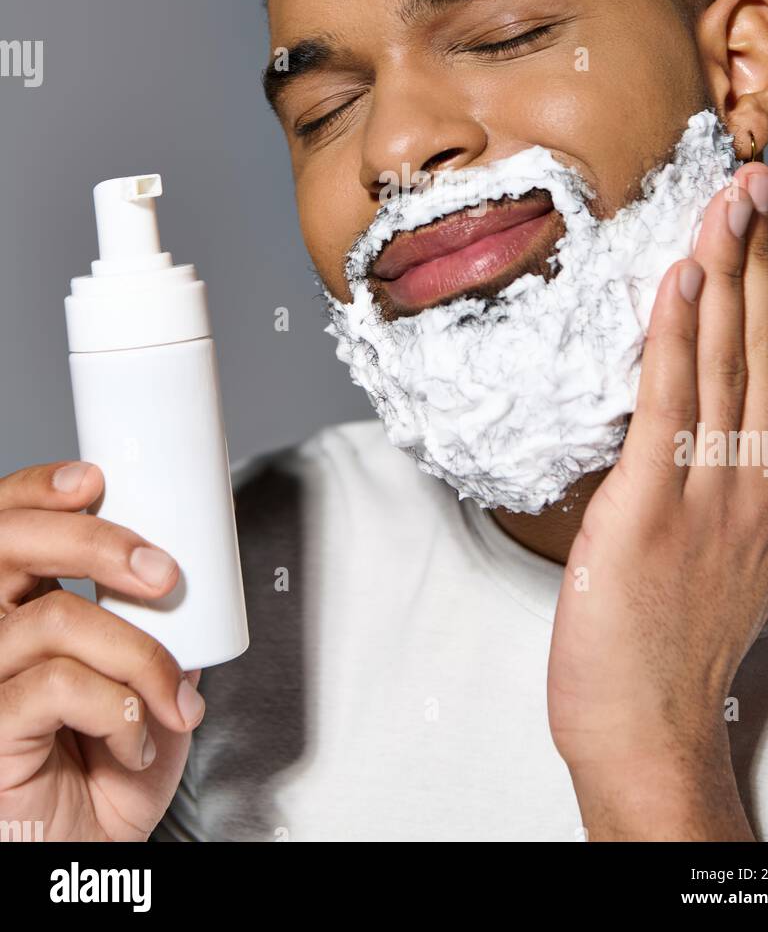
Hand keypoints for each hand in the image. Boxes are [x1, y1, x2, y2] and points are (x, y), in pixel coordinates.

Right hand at [0, 460, 204, 840]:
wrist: (92, 855)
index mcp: (14, 607)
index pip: (4, 525)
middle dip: (94, 541)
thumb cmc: (109, 770)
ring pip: (57, 617)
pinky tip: (133, 739)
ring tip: (171, 699)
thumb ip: (153, 627)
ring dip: (138, 652)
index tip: (96, 481)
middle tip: (162, 574)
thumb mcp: (145, 683)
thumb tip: (181, 581)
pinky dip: (116, 704)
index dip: (37, 489)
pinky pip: (57, 683)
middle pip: (9, 546)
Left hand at [547, 162, 767, 838]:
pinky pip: (670, 403)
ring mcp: (707, 493)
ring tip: (727, 202)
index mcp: (758, 493)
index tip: (756, 233)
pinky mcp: (653, 506)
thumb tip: (660, 433)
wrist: (647, 735)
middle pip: (757, 349)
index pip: (766, 372)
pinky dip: (678, 335)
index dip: (764, 295)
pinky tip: (680, 281)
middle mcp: (748, 483)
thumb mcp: (698, 560)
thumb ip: (692, 490)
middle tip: (753, 182)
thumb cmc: (660, 654)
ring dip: (724, 272)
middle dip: (755, 257)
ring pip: (724, 361)